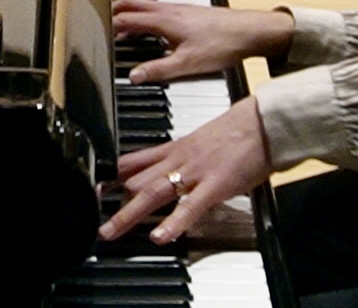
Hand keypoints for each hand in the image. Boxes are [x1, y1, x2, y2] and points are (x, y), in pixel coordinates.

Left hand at [99, 98, 273, 244]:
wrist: (263, 122)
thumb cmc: (239, 131)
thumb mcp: (201, 140)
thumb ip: (183, 155)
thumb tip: (172, 168)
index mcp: (176, 148)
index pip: (134, 161)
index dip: (111, 175)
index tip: (95, 186)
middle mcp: (179, 159)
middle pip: (136, 180)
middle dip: (113, 200)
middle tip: (93, 214)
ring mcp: (194, 172)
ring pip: (153, 193)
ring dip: (128, 214)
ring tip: (110, 231)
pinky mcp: (214, 185)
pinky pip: (190, 207)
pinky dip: (173, 222)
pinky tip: (160, 235)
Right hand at [111, 0, 293, 83]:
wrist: (251, 31)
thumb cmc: (223, 44)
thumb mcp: (187, 64)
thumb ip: (158, 70)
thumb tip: (135, 75)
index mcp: (163, 20)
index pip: (126, 18)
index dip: (109, 25)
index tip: (98, 32)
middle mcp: (169, 9)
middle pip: (132, 2)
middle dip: (114, 11)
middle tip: (103, 22)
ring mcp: (179, 8)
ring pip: (145, 4)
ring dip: (131, 13)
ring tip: (123, 27)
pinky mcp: (188, 12)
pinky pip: (158, 9)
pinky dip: (146, 16)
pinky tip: (153, 30)